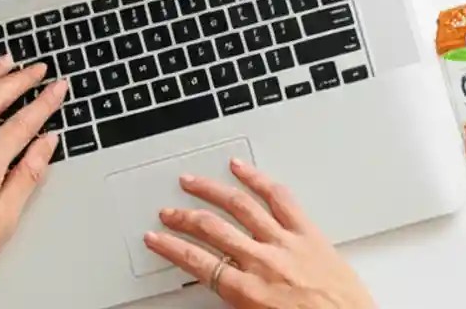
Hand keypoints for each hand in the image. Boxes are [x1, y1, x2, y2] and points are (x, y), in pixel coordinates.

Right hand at [144, 159, 374, 308]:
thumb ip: (236, 301)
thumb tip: (219, 287)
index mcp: (247, 291)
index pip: (196, 262)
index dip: (170, 247)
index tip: (156, 238)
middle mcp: (262, 262)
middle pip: (211, 229)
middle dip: (183, 217)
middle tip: (168, 210)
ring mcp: (285, 242)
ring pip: (239, 206)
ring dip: (211, 191)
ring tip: (193, 182)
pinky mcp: (309, 232)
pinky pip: (279, 197)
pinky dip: (258, 179)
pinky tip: (242, 169)